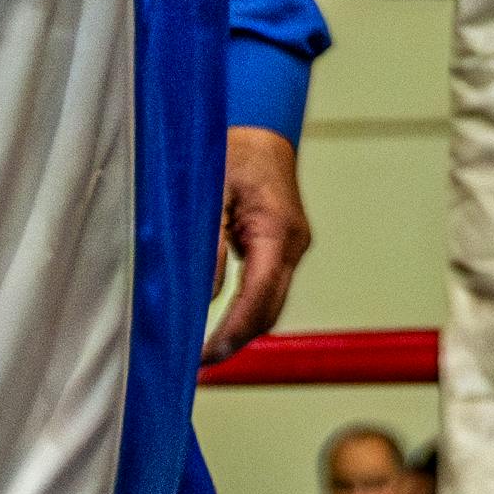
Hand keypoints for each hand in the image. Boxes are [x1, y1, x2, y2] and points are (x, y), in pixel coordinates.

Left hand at [206, 127, 312, 361]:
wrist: (261, 130)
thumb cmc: (232, 152)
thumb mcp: (210, 193)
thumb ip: (208, 244)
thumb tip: (204, 295)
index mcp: (277, 230)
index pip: (259, 296)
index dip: (233, 331)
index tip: (206, 355)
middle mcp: (293, 243)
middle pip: (271, 308)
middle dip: (238, 339)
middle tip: (200, 363)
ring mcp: (293, 246)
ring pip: (272, 302)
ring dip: (243, 328)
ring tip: (206, 348)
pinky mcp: (285, 246)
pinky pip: (269, 287)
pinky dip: (246, 308)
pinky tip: (222, 321)